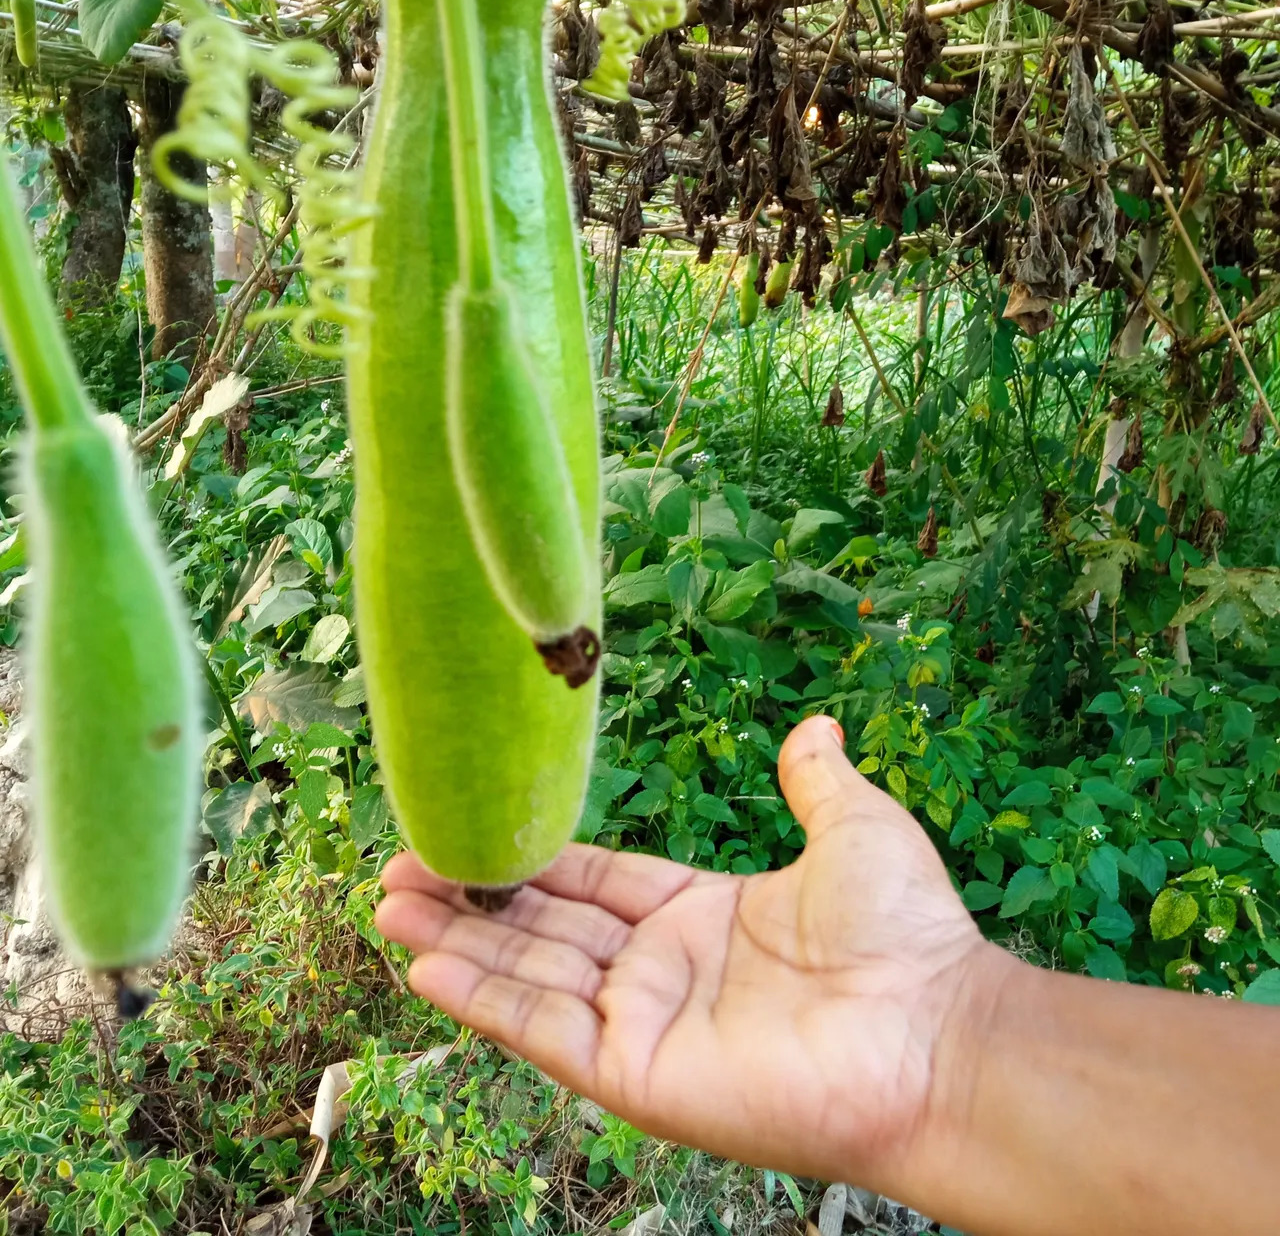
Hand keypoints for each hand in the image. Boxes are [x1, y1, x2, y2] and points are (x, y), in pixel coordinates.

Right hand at [375, 715, 1002, 1188]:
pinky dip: (481, 1000)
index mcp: (700, 914)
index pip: (593, 880)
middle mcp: (662, 968)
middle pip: (545, 926)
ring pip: (528, 974)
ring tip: (386, 904)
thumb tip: (817, 723)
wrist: (935, 1033)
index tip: (472, 827)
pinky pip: (542, 1031)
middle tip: (399, 863)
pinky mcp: (636, 1074)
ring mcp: (645, 1023)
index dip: (532, 857)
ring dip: (456, 941)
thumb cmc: (905, 935)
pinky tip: (424, 965)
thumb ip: (816, 780)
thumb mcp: (853, 830)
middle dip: (473, 896)